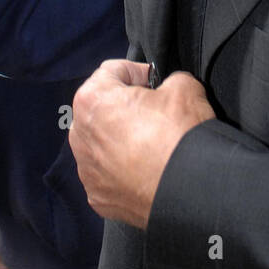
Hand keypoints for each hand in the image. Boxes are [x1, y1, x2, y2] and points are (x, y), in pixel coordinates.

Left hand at [70, 60, 214, 228]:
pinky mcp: (97, 196)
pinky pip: (107, 173)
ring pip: (101, 142)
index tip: (157, 85)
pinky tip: (146, 168)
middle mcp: (79, 134)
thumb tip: (168, 89)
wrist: (189, 191)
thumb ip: (169, 79)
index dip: (139, 73)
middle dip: (125, 106)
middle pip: (101, 108)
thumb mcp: (184, 86)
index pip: (112, 71)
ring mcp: (86, 170)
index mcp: (92, 99)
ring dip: (121, 138)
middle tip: (155, 113)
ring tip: (151, 144)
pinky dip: (122, 168)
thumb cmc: (178, 135)